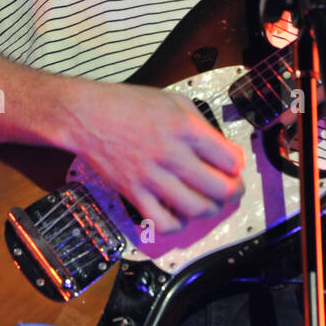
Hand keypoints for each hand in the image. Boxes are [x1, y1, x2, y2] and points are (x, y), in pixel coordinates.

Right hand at [65, 80, 244, 234]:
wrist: (87, 116)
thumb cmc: (129, 104)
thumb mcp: (173, 100)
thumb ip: (202, 125)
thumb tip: (224, 152)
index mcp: (184, 128)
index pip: (230, 159)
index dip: (237, 166)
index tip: (233, 165)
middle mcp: (171, 154)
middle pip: (219, 189)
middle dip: (233, 192)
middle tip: (231, 189)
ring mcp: (151, 177)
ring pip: (196, 209)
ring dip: (210, 210)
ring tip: (208, 202)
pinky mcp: (133, 193)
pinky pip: (163, 222)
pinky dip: (177, 224)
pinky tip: (179, 214)